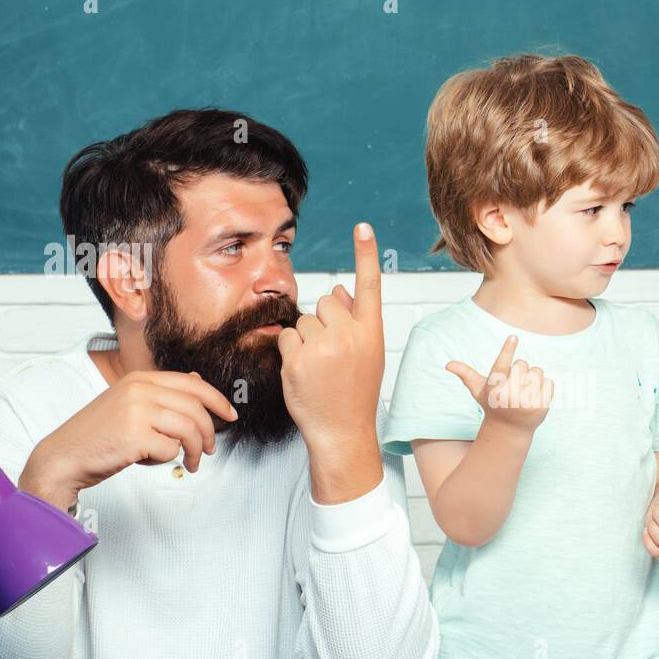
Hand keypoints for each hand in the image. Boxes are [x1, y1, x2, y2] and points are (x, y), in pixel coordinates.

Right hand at [20, 369, 237, 509]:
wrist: (64, 456)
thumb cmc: (99, 435)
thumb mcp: (129, 403)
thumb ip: (162, 393)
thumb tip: (197, 379)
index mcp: (140, 378)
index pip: (192, 384)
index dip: (217, 400)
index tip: (231, 415)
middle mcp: (139, 389)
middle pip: (196, 408)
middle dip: (210, 433)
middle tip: (210, 450)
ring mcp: (136, 410)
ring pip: (189, 429)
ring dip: (196, 450)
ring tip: (192, 463)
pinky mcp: (134, 435)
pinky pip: (171, 449)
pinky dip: (167, 459)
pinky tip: (152, 461)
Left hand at [278, 224, 386, 501]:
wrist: (343, 431)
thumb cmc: (354, 394)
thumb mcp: (365, 356)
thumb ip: (355, 321)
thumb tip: (339, 289)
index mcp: (372, 333)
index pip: (369, 285)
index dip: (366, 254)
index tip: (363, 227)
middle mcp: (351, 335)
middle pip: (326, 302)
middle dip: (322, 321)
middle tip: (331, 353)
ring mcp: (325, 347)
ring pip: (304, 320)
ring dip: (305, 339)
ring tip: (319, 367)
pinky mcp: (299, 359)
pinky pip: (286, 337)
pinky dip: (290, 352)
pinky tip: (303, 372)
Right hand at [446, 335, 553, 437]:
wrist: (509, 429)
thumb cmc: (492, 404)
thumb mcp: (478, 390)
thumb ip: (466, 374)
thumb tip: (448, 365)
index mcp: (494, 388)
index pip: (501, 364)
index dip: (507, 349)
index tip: (513, 337)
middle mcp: (509, 395)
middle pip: (522, 364)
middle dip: (520, 370)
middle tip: (513, 385)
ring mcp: (526, 402)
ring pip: (537, 371)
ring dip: (533, 377)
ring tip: (524, 390)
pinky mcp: (541, 407)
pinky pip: (549, 382)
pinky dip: (545, 387)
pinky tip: (535, 397)